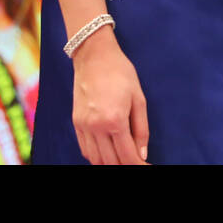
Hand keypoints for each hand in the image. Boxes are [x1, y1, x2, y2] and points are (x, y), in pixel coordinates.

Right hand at [71, 29, 148, 163]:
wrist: (94, 56)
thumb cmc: (121, 73)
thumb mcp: (139, 98)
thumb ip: (141, 129)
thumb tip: (142, 154)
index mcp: (115, 120)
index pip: (127, 156)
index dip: (138, 165)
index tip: (147, 166)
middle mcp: (96, 127)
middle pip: (111, 161)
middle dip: (125, 166)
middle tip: (137, 163)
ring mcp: (83, 126)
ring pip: (95, 159)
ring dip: (110, 163)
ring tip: (123, 159)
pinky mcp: (75, 123)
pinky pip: (85, 149)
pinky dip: (96, 157)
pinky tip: (107, 153)